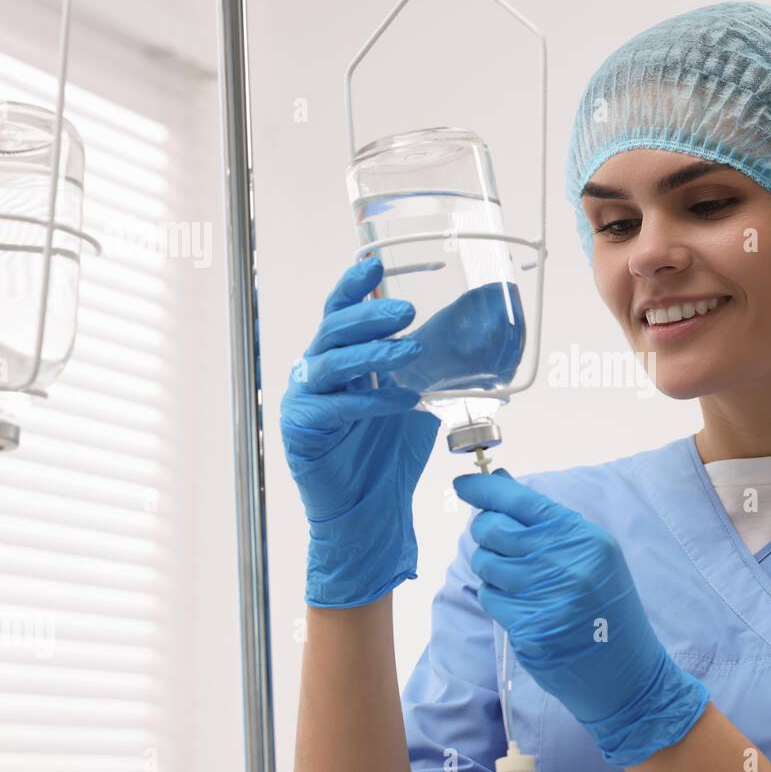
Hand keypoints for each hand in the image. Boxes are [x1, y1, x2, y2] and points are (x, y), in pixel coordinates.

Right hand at [280, 257, 440, 607]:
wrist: (369, 509)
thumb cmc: (388, 453)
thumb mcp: (414, 399)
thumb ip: (425, 370)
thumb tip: (469, 337)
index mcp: (340, 359)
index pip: (341, 312)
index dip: (354, 286)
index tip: (372, 261)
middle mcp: (316, 373)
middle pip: (333, 330)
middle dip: (369, 315)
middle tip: (407, 309)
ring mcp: (305, 401)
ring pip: (331, 364)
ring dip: (373, 353)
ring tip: (412, 349)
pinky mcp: (302, 431)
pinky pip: (336, 409)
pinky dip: (371, 403)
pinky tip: (403, 401)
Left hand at [453, 468, 709, 766]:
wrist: (627, 673)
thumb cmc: (606, 607)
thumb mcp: (590, 554)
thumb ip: (545, 521)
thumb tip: (500, 481)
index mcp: (583, 537)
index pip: (523, 501)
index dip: (486, 490)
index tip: (462, 484)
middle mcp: (565, 561)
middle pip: (494, 530)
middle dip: (485, 532)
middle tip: (497, 542)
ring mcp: (545, 595)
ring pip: (486, 564)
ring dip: (492, 569)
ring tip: (519, 580)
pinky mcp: (528, 626)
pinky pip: (490, 597)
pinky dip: (497, 598)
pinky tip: (523, 606)